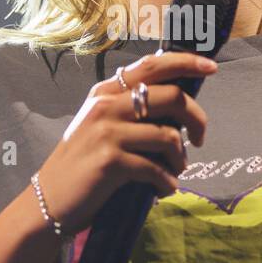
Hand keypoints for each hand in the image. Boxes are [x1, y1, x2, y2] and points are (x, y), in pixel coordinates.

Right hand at [32, 50, 215, 235]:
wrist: (50, 200)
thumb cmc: (84, 165)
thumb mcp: (102, 126)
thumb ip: (132, 110)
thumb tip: (179, 105)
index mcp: (106, 91)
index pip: (152, 65)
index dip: (186, 62)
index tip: (211, 67)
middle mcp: (106, 105)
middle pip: (171, 96)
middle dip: (197, 119)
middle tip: (199, 140)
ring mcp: (107, 132)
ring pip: (169, 135)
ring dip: (180, 159)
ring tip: (175, 171)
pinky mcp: (110, 161)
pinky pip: (156, 169)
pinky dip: (167, 183)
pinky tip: (163, 190)